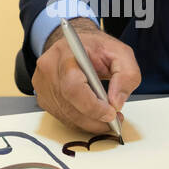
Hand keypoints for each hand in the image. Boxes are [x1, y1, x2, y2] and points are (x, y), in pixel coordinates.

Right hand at [32, 18, 141, 133]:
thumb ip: (126, 76)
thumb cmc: (95, 48)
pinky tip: (93, 115)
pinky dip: (81, 121)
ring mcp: (43, 84)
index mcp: (66, 53)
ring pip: (67, 116)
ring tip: (108, 116)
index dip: (92, 106)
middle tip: (115, 119)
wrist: (76, 45)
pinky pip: (63, 117)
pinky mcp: (43, 97)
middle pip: (70, 105)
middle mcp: (49, 68)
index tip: (111, 112)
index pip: (73, 86)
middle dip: (96, 118)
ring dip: (90, 122)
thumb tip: (116, 102)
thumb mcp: (121, 53)